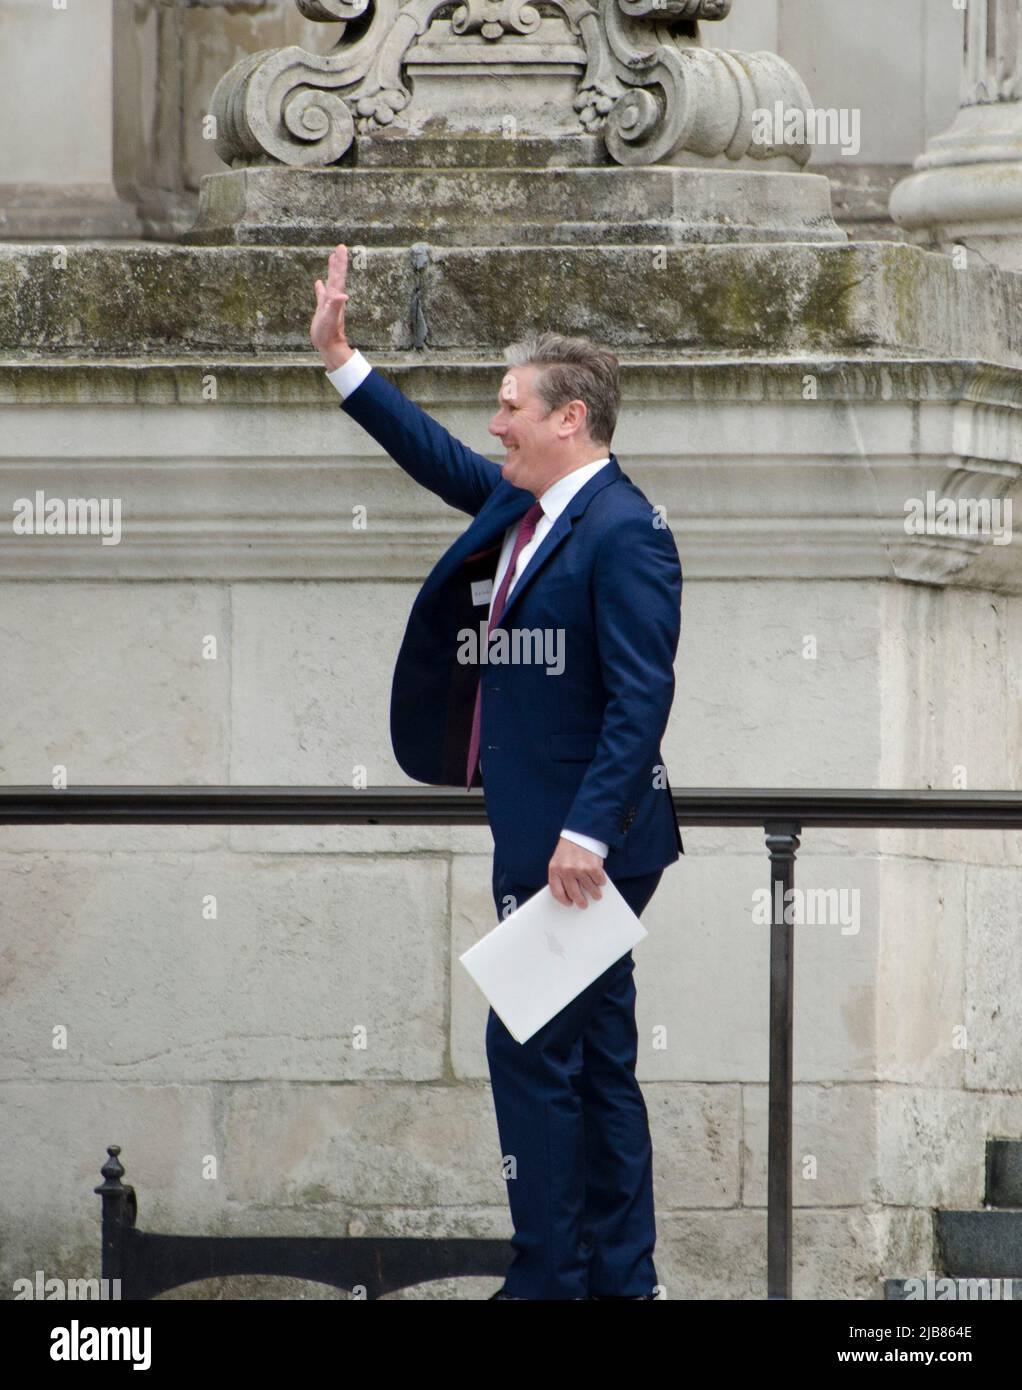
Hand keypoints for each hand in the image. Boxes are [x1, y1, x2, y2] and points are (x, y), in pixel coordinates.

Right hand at [311, 243, 354, 370]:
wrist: (329, 346)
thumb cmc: (329, 334)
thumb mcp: (330, 318)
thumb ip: (336, 306)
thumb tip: (343, 295)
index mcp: (335, 297)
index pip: (338, 276)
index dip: (340, 262)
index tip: (341, 248)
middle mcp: (334, 298)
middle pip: (336, 276)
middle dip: (338, 262)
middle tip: (340, 247)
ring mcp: (328, 303)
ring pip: (330, 282)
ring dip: (331, 270)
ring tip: (332, 258)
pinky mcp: (323, 310)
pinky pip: (322, 295)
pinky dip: (321, 288)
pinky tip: (319, 283)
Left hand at [548, 836, 606, 908]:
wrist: (580, 832)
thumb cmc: (569, 849)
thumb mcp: (558, 860)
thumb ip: (561, 875)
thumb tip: (571, 895)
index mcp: (555, 869)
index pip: (557, 891)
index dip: (563, 900)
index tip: (569, 903)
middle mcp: (566, 870)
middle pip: (574, 894)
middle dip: (580, 901)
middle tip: (584, 904)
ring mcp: (580, 869)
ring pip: (589, 889)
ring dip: (594, 894)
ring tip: (596, 895)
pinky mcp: (593, 867)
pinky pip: (599, 881)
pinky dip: (601, 882)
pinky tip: (600, 881)